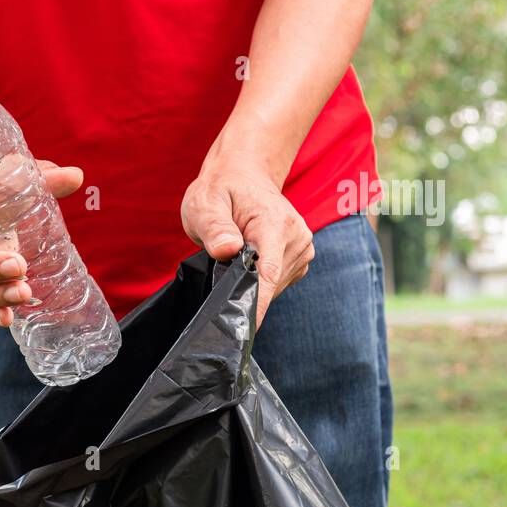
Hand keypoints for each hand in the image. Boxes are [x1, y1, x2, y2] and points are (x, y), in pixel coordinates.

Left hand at [180, 155, 314, 328]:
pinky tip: (246, 264)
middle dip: (242, 289)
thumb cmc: (221, 189)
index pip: (267, 273)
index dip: (255, 304)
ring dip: (250, 283)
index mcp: (275, 223)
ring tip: (232, 259)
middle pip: (269, 284)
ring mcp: (302, 249)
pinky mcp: (299, 259)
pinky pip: (276, 284)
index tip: (243, 330)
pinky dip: (259, 282)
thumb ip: (215, 227)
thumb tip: (227, 249)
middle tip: (217, 273)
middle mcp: (296, 237)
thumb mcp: (204, 203)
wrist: (243, 175)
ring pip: (273, 287)